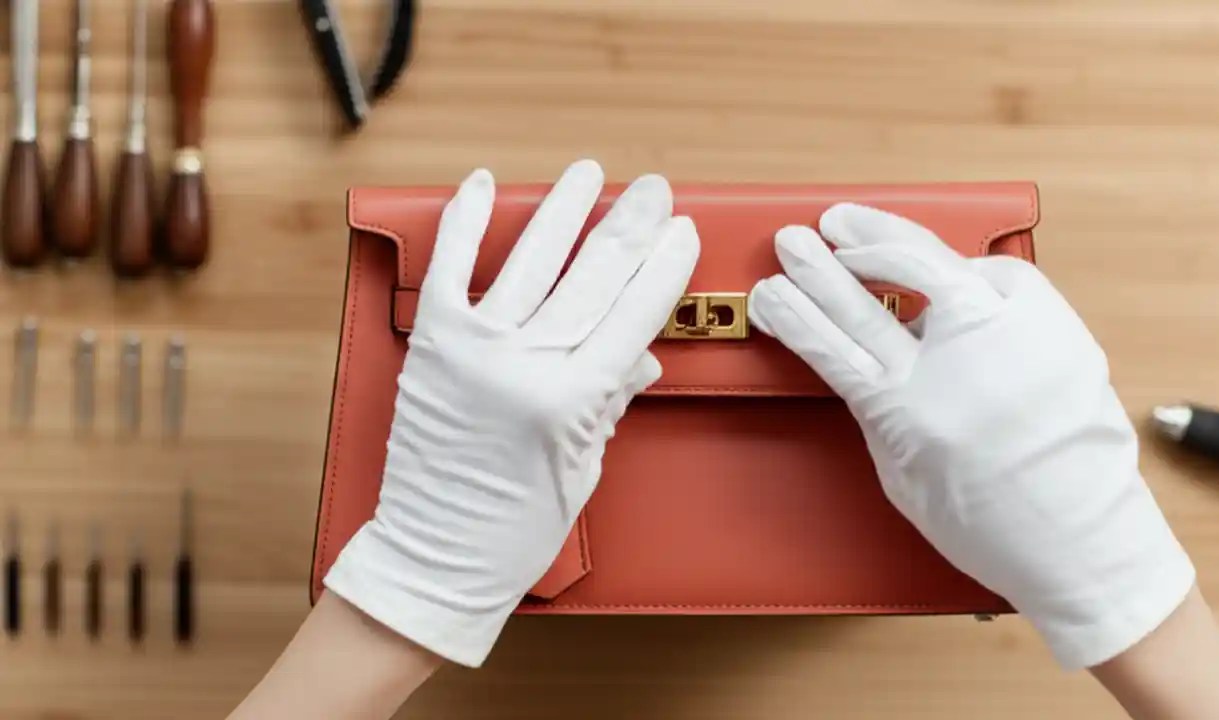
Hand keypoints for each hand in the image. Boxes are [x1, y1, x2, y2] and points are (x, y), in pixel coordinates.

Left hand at [324, 160, 699, 666]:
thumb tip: (640, 353)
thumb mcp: (584, 467)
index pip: (634, 315)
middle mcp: (525, 364)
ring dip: (562, 209)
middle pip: (592, 277)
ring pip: (530, 260)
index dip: (663, 268)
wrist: (436, 556)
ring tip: (586, 173)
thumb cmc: (516, 528)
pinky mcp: (431, 345)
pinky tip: (482, 185)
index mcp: (573, 401)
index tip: (681, 232)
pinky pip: (451, 269)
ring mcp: (474, 349)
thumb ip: (609, 400)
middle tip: (651, 189)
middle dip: (629, 225)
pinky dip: (464, 223)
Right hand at [748, 204, 1193, 669]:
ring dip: (882, 237)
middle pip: (867, 299)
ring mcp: (1008, 335)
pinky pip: (997, 276)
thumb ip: (882, 414)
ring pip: (932, 263)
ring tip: (847, 222)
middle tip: (793, 240)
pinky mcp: (1054, 324)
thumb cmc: (993, 526)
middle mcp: (953, 364)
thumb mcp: (904, 478)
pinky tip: (940, 262)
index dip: (794, 314)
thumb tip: (870, 366)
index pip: (831, 345)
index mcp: (907, 412)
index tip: (769, 292)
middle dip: (822, 265)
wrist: (1085, 541)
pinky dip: (961, 265)